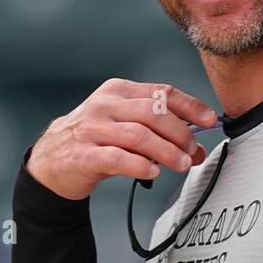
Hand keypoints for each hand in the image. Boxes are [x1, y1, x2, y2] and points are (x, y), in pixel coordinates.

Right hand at [26, 79, 217, 199]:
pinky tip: (153, 171)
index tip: (210, 119)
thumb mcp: (126, 126)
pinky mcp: (82, 154)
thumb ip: (159, 132)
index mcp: (118, 91)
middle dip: (180, 133)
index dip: (190, 106)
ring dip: (166, 151)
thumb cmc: (96, 140)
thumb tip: (196, 147)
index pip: (161, 92)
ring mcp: (91, 128)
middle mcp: (104, 105)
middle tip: (193, 151)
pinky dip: (139, 165)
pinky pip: (117, 158)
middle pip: (153, 113)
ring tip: (182, 164)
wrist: (52, 160)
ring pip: (138, 135)